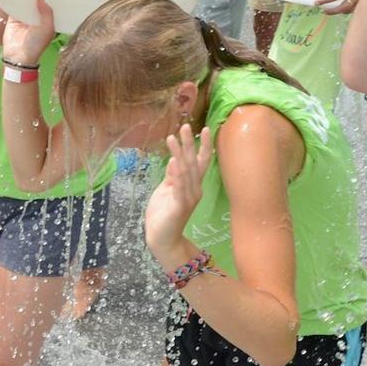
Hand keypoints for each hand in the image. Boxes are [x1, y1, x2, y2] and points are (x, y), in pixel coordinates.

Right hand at [2, 0, 57, 65]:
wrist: (18, 56)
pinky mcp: (13, 19)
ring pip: (25, 3)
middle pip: (36, 2)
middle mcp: (36, 18)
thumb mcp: (47, 28)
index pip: (49, 6)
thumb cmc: (36, 44)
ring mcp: (24, 18)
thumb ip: (47, 12)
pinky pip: (13, 6)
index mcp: (47, 21)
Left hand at [144, 123, 213, 259]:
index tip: (204, 129)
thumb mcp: (167, 190)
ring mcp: (188, 198)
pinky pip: (179, 188)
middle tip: (186, 126)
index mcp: (192, 185)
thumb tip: (174, 159)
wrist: (162, 239)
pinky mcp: (180, 206)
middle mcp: (194, 189)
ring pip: (186, 172)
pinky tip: (173, 162)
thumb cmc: (163, 215)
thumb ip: (172, 176)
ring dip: (179, 154)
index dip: (203, 146)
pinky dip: (177, 175)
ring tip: (173, 138)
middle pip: (194, 163)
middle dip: (190, 144)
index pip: (200, 162)